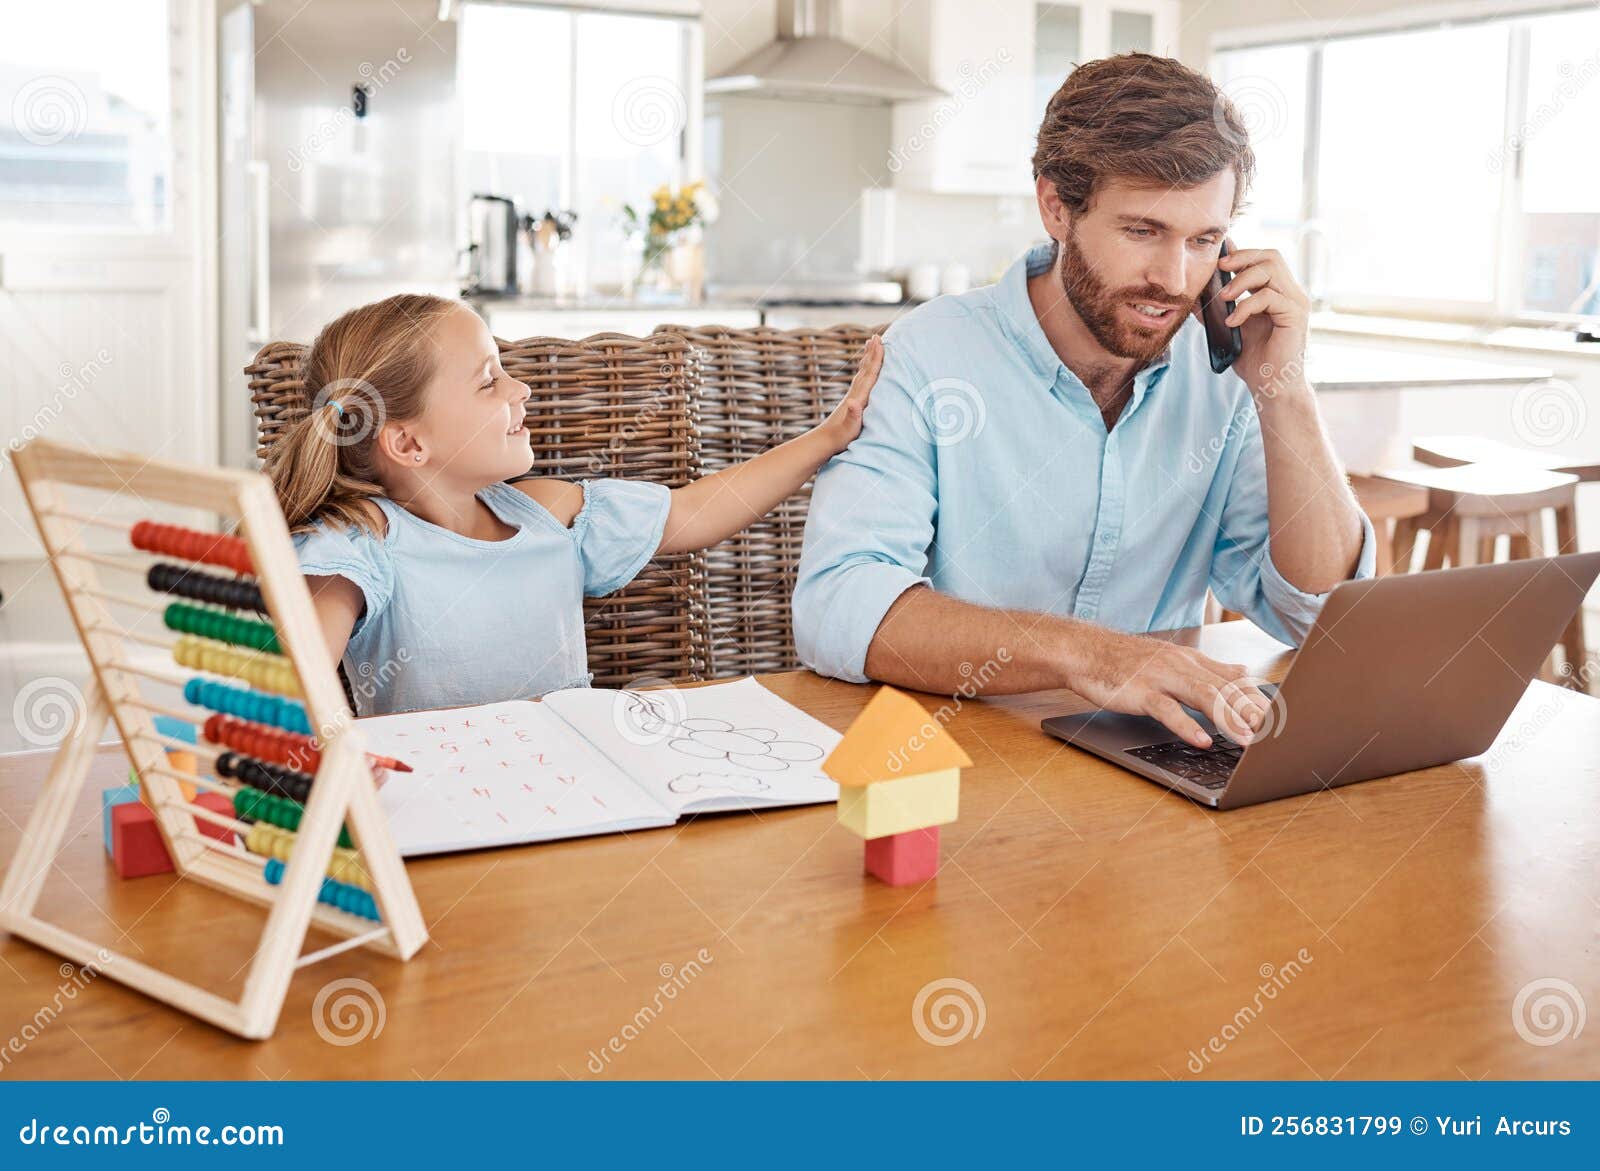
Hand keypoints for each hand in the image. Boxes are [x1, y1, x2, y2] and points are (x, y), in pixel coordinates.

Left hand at [818, 334, 881, 452]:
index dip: (875, 358)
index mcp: (858, 398)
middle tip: (876, 336)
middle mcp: (854, 394)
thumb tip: (853, 403)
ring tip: (870, 345)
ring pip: (862, 373)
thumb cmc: (839, 438)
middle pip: (865, 369)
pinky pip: (860, 381)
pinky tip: (865, 370)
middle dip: (872, 353)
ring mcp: (852, 397)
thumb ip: (852, 416)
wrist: (824, 441)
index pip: (869, 374)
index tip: (879, 342)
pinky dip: (864, 371)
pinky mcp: (851, 402)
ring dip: (867, 358)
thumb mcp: (848, 428)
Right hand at [1064, 627, 1271, 747]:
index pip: (1232, 679)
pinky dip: (1186, 725)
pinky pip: (1167, 709)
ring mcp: (1161, 678)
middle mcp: (1181, 666)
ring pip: (1202, 696)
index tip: (1276, 717)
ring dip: (1227, 719)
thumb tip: (1244, 674)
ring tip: (1246, 739)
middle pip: (1223, 688)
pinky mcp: (1140, 692)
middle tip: (1272, 731)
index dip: (1256, 698)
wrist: (1085, 651)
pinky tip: (1201, 739)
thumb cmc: (1126, 661)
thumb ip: (1210, 669)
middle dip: (1250, 710)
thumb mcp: (1174, 660)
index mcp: (1190, 660)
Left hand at [1216, 245, 1310, 400]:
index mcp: (1277, 292)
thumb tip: (1194, 297)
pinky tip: (1233, 322)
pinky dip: (1245, 306)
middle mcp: (1290, 293)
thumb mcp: (1228, 330)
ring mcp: (1295, 302)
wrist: (1271, 386)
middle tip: (1220, 267)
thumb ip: (1215, 312)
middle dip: (1242, 257)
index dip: (1242, 252)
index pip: (1264, 259)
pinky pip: (1269, 296)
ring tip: (1223, 298)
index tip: (1218, 255)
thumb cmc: (1254, 360)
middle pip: (1271, 256)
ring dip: (1242, 279)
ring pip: (1271, 269)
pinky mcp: (1295, 315)